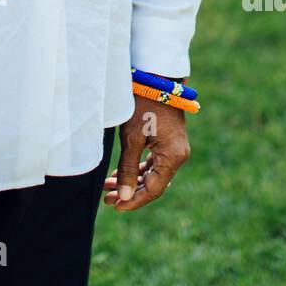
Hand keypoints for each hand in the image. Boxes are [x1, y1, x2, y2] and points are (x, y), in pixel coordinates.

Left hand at [103, 96, 189, 211]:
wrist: (156, 78)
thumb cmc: (143, 105)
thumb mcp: (132, 138)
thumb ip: (127, 169)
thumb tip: (123, 197)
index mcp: (173, 157)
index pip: (153, 190)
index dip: (133, 201)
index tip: (114, 207)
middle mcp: (178, 156)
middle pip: (154, 184)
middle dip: (129, 193)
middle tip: (107, 199)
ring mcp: (175, 149)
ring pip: (152, 175)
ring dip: (131, 181)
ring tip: (108, 186)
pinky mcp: (169, 142)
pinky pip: (154, 163)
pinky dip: (137, 170)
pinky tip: (119, 173)